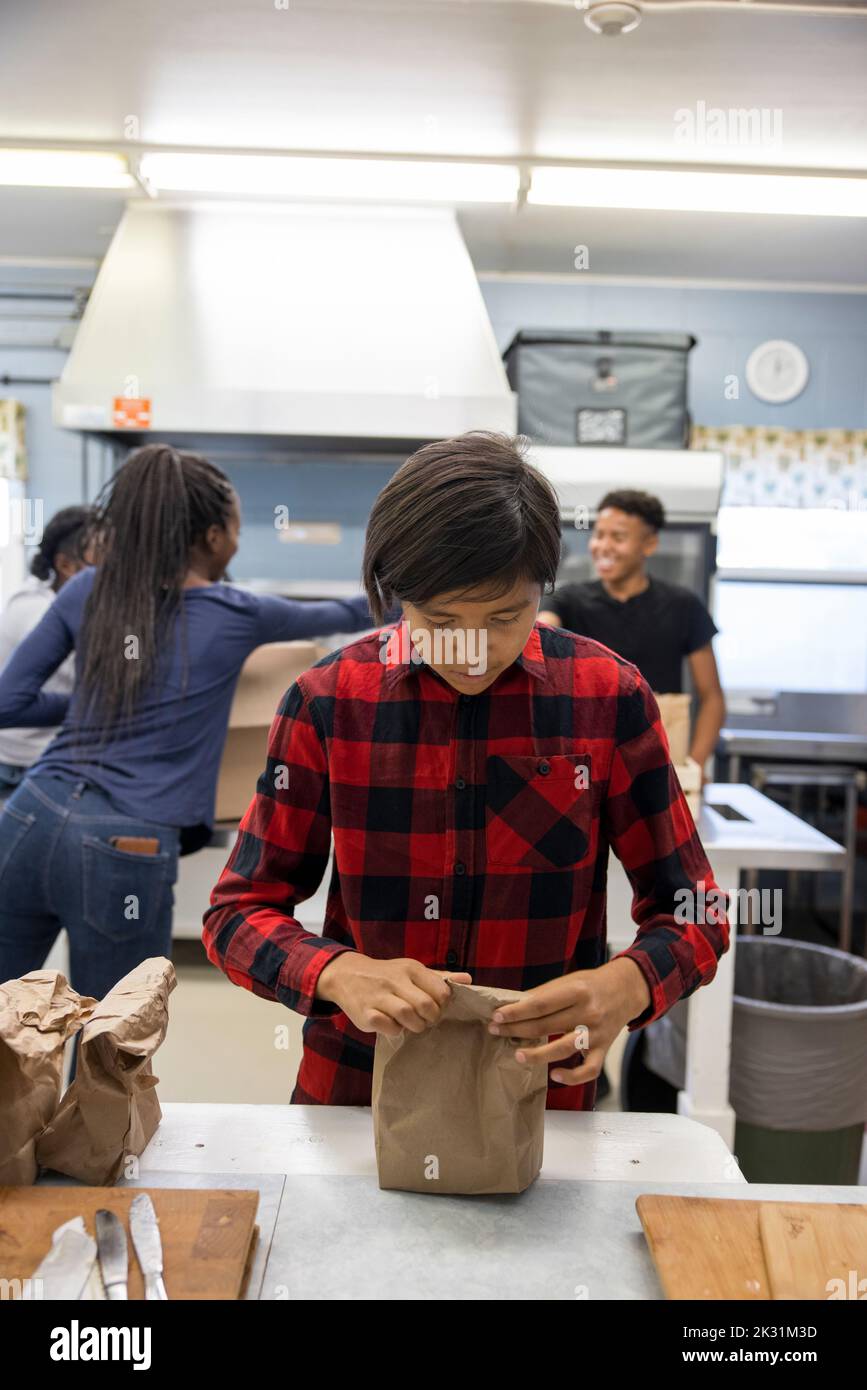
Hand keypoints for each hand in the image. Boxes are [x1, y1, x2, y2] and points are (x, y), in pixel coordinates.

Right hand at [315, 952, 471, 1036]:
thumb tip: (468, 980)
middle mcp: (395, 980)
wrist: (346, 975)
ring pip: (409, 1017)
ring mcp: (379, 997)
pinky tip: (393, 1024)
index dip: (444, 1005)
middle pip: (426, 1006)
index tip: (437, 1008)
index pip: (441, 990)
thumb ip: (439, 978)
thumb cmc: (386, 975)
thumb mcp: (411, 971)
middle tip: (426, 1020)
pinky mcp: (366, 1014)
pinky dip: (396, 1030)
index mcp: (410, 968)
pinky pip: (389, 1028)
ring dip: (416, 1026)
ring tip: (412, 1023)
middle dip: (431, 1018)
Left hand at [486, 958, 650, 1086]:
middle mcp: (588, 1012)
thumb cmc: (592, 984)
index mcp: (577, 991)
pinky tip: (553, 1074)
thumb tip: (513, 1005)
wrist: (628, 989)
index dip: (516, 1011)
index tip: (497, 1016)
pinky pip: (588, 1069)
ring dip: (538, 1054)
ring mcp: (597, 1033)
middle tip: (495, 1032)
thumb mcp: (569, 981)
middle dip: (517, 1029)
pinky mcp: (604, 1049)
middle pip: (547, 1025)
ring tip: (517, 1055)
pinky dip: (571, 1076)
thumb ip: (544, 994)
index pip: (540, 1004)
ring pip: (564, 1049)